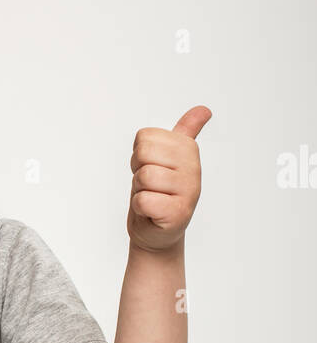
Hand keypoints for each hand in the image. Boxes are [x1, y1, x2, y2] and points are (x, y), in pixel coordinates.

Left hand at [127, 105, 211, 251]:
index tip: (152, 166)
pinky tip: (152, 212)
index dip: (140, 154)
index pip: (145, 137)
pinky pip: (143, 200)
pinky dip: (140, 208)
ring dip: (139, 190)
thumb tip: (204, 110)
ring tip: (152, 197)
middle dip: (138, 171)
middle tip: (150, 184)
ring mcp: (188, 192)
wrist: (157, 232)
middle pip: (144, 154)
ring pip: (144, 177)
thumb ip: (185, 132)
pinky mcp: (177, 214)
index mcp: (189, 150)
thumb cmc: (159, 193)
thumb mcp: (169, 159)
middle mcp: (194, 169)